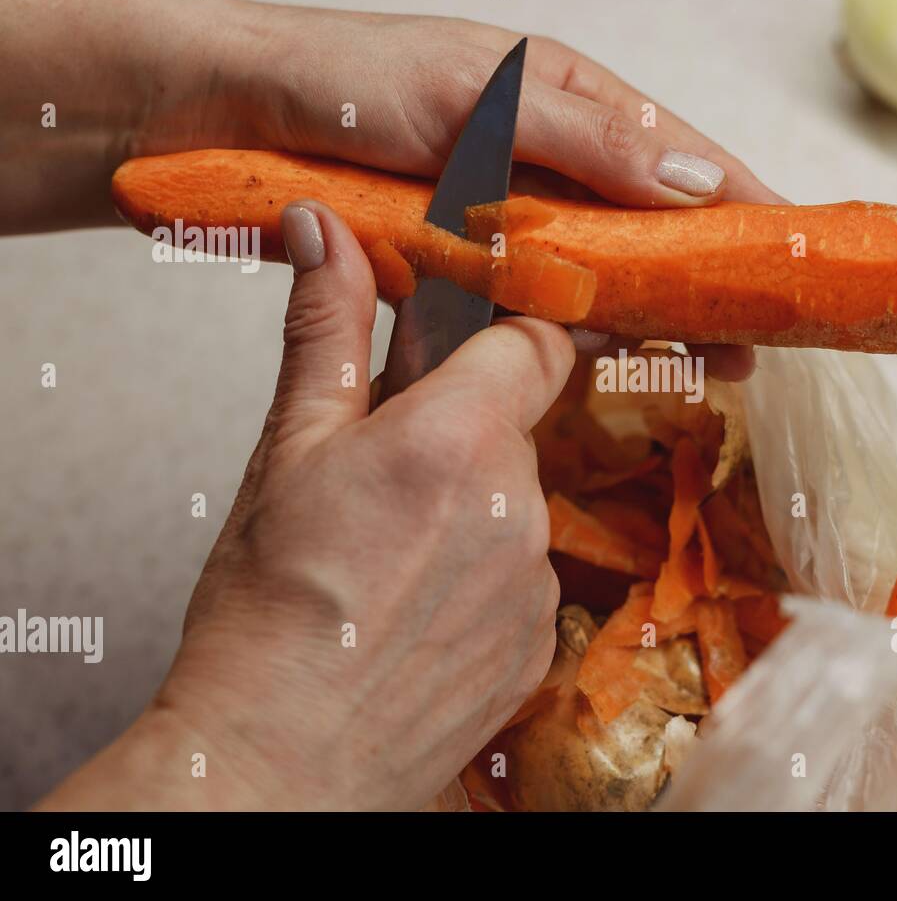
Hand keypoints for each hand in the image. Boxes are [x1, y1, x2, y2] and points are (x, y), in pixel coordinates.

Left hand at [1, 0, 773, 377]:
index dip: (739, 203)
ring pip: (600, 270)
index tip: (794, 250)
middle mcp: (542, 155)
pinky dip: (575, 330)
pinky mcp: (459, 258)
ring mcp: (501, 210)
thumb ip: (588, 138)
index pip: (675, 154)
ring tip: (709, 363)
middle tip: (759, 333)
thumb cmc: (343, 85)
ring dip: (653, 314)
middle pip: (649, 224)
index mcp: (561, 96)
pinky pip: (535, 301)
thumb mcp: (477, 93)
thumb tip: (699, 182)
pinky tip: (614, 363)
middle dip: (707, 276)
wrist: (219, 116)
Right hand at [38, 201, 571, 809]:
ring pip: (519, 508)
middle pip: (519, 431)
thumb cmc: (268, 608)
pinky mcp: (541, 643)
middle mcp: (518, 505)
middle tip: (387, 479)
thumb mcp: (287, 449)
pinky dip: (482, 581)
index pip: (539, 342)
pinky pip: (524, 580)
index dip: (509, 338)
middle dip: (464, 437)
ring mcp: (538, 581)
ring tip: (390, 560)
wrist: (279, 755)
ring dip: (470, 513)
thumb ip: (326, 330)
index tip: (473, 353)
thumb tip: (323, 231)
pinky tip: (415, 610)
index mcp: (457, 437)